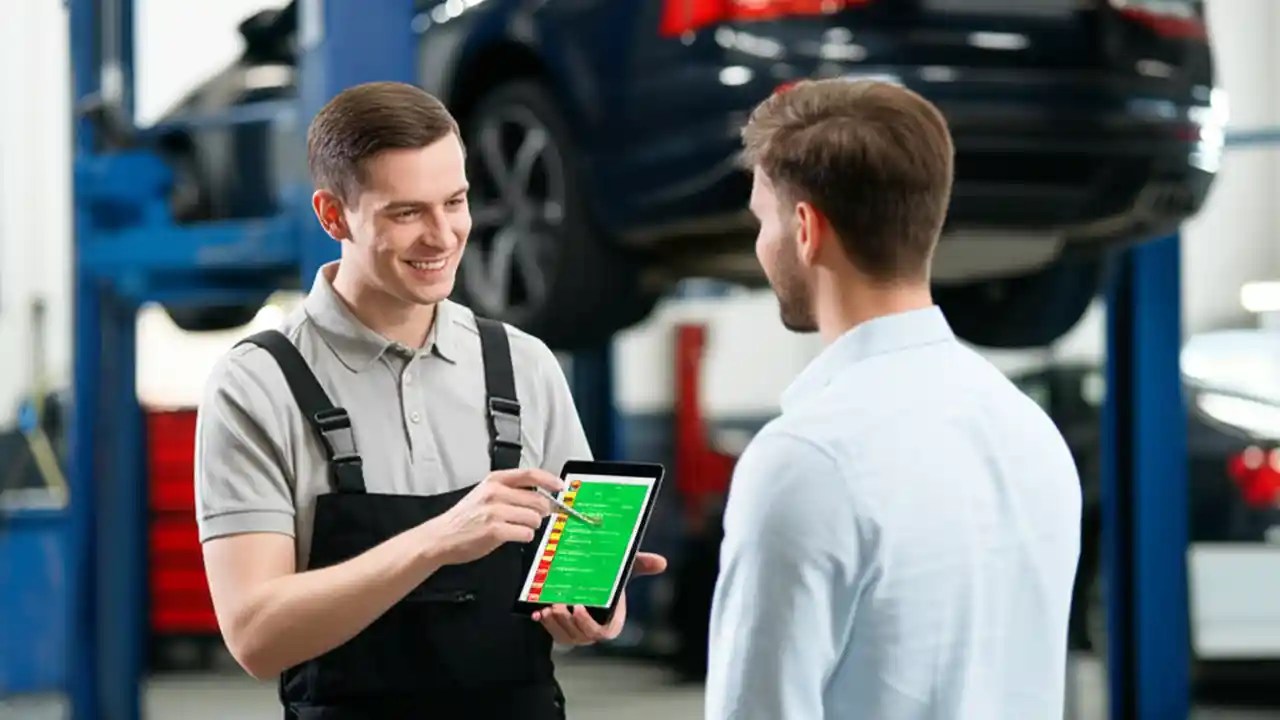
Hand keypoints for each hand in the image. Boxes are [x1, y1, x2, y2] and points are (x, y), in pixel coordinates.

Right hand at [422, 469, 562, 565]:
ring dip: (531, 526)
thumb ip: (511, 492)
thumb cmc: (465, 518)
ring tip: (515, 528)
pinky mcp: (495, 530)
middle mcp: (495, 493)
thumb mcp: (485, 494)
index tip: (560, 486)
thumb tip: (542, 497)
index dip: (550, 480)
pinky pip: (526, 533)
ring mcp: (495, 512)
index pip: (530, 474)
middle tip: (536, 517)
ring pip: (534, 518)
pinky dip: (524, 537)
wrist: (442, 536)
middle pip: (537, 499)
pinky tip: (512, 536)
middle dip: (542, 511)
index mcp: (494, 480)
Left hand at [533, 552, 667, 644]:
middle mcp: (594, 632)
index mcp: (612, 623)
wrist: (588, 581)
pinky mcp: (561, 631)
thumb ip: (641, 566)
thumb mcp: (624, 571)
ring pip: (565, 637)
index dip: (590, 624)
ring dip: (555, 624)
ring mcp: (577, 633)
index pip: (604, 633)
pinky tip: (539, 612)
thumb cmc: (610, 580)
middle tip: (560, 605)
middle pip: (581, 636)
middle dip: (569, 622)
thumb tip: (662, 562)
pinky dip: (545, 624)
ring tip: (550, 607)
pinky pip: (553, 633)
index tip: (580, 607)